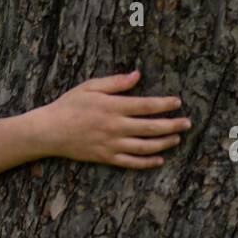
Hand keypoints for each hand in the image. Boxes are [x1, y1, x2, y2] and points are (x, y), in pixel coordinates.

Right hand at [41, 70, 189, 169]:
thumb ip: (115, 82)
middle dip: (172, 125)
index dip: (165, 104)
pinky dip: (147, 162)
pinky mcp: (106, 157)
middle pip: (151, 127)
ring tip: (177, 139)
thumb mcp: (90, 87)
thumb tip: (137, 75)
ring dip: (164, 143)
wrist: (49, 131)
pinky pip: (132, 162)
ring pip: (145, 147)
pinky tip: (159, 159)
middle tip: (187, 123)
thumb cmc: (69, 105)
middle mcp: (115, 126)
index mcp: (113, 107)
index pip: (146, 105)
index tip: (178, 102)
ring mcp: (112, 144)